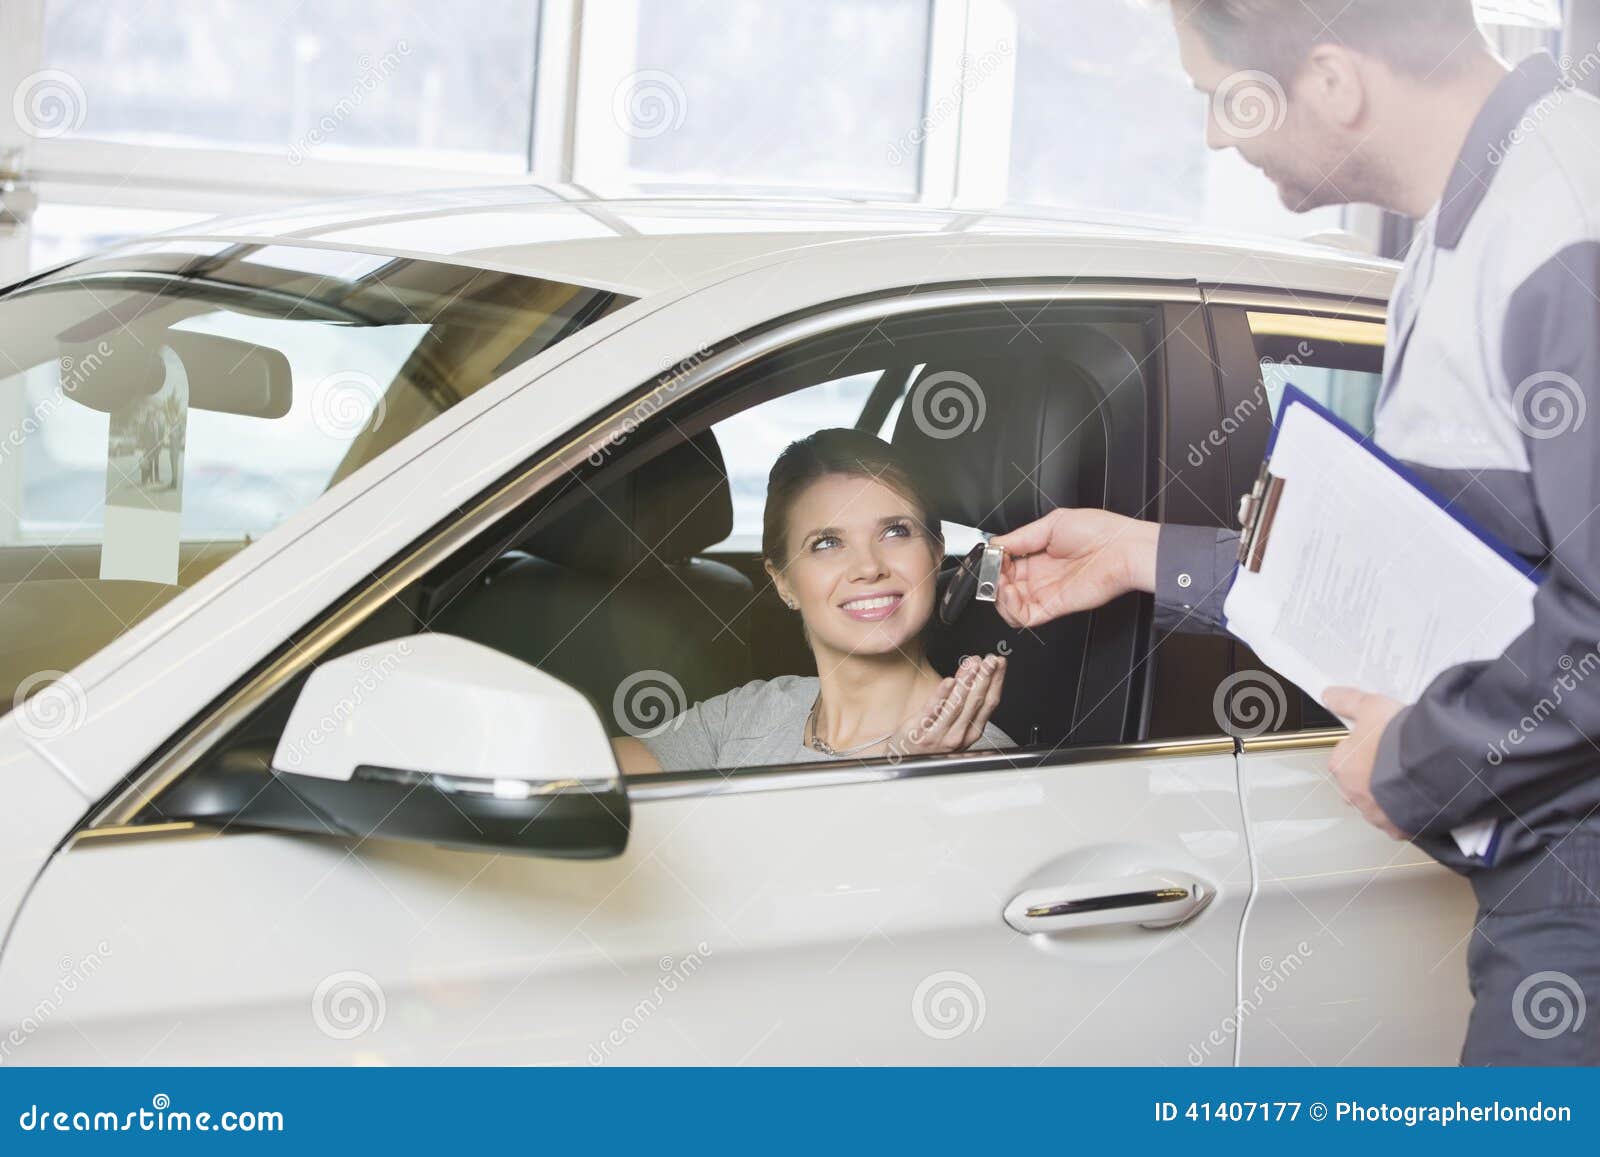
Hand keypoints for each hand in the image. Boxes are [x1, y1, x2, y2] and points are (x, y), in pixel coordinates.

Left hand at [889, 654, 1006, 758]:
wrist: (905, 759)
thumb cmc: (931, 740)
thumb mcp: (955, 725)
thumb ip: (965, 702)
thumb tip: (976, 672)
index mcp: (970, 733)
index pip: (989, 704)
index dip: (996, 682)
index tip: (1000, 663)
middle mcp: (957, 736)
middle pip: (975, 702)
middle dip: (985, 678)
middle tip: (990, 659)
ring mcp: (938, 734)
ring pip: (957, 705)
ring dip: (967, 681)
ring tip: (974, 664)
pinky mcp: (919, 731)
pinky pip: (933, 710)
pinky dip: (942, 695)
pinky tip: (949, 681)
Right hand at [989, 509, 1158, 628]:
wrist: (1123, 548)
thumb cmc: (1100, 532)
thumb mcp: (1052, 523)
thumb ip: (1021, 536)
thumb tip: (995, 543)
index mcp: (1040, 554)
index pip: (1007, 563)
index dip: (994, 560)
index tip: (991, 553)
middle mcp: (1041, 575)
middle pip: (1003, 585)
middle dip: (991, 577)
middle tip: (990, 569)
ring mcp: (1045, 592)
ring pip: (1009, 605)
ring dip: (996, 595)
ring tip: (998, 581)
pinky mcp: (1052, 607)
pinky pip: (1023, 617)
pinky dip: (1008, 608)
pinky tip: (1008, 591)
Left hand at [1324, 687, 1407, 839]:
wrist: (1435, 767)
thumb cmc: (1399, 741)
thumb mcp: (1372, 706)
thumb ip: (1348, 701)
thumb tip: (1330, 695)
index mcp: (1341, 764)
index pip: (1345, 755)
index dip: (1365, 746)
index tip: (1382, 740)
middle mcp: (1352, 792)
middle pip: (1359, 781)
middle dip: (1374, 773)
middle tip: (1397, 759)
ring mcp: (1375, 813)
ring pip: (1378, 803)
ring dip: (1391, 793)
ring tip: (1412, 777)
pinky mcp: (1398, 829)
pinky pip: (1400, 821)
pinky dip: (1408, 812)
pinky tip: (1422, 797)